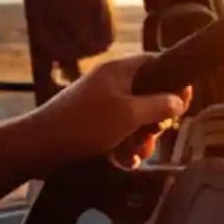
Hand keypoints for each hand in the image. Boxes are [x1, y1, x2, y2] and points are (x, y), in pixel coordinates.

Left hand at [20, 53, 191, 170]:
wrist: (40, 145)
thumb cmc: (85, 123)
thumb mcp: (129, 114)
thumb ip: (159, 105)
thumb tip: (180, 101)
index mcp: (120, 71)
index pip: (156, 63)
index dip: (175, 80)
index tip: (184, 102)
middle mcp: (112, 83)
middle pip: (150, 95)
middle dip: (157, 120)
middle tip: (155, 134)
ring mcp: (102, 104)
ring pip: (137, 118)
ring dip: (142, 139)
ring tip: (137, 155)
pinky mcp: (94, 124)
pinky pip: (120, 132)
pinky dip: (126, 146)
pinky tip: (124, 161)